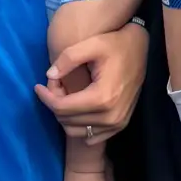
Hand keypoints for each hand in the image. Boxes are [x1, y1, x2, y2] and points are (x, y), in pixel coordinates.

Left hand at [36, 22, 147, 140]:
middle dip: (54, 103)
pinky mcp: (120, 125)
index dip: (45, 97)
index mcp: (102, 98)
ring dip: (64, 115)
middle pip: (66, 121)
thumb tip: (49, 76)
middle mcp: (110, 117)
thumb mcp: (91, 44)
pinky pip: (91, 136)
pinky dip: (78, 124)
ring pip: (76, 131)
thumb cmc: (116, 44)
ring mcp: (117, 124)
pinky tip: (76, 105)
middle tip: (54, 84)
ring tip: (64, 94)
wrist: (143, 49)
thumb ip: (67, 59)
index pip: (62, 108)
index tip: (37, 85)